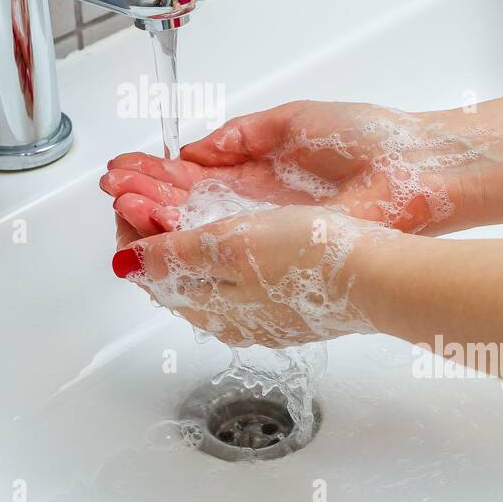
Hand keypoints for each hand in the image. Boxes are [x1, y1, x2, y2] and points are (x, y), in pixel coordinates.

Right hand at [101, 101, 486, 236]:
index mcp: (253, 175)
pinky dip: (181, 239)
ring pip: (191, 232)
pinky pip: (218, 251)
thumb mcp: (288, 122)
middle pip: (180, 209)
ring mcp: (262, 233)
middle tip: (113, 186)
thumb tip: (192, 148)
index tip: (124, 167)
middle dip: (140, 196)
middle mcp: (252, 210)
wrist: (415, 171)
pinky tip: (153, 224)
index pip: (188, 180)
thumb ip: (236, 136)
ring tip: (121, 199)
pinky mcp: (275, 251)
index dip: (153, 174)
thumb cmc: (370, 141)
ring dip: (151, 215)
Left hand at [113, 205, 393, 347]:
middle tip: (142, 186)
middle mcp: (230, 316)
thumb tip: (127, 264)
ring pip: (203, 266)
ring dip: (181, 227)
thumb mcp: (229, 247)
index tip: (127, 192)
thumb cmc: (310, 259)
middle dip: (152, 225)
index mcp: (210, 307)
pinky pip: (236, 267)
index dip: (132, 227)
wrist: (376, 274)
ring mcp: (260, 308)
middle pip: (173, 268)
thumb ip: (175, 256)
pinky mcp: (286, 296)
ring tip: (174, 192)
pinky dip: (217, 237)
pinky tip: (226, 219)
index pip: (150, 270)